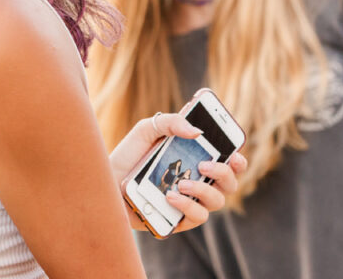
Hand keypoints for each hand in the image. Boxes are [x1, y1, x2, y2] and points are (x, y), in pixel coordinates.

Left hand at [111, 113, 247, 232]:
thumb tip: (197, 131)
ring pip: (217, 202)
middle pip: (230, 183)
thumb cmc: (128, 156)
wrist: (104, 181)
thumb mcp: (146, 131)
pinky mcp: (178, 220)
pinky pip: (196, 217)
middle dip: (223, 173)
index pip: (228, 162)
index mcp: (196, 159)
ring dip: (204, 191)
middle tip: (203, 165)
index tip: (235, 154)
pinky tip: (171, 196)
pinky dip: (187, 206)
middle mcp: (198, 182)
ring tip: (182, 184)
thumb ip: (170, 123)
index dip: (238, 159)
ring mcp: (190, 202)